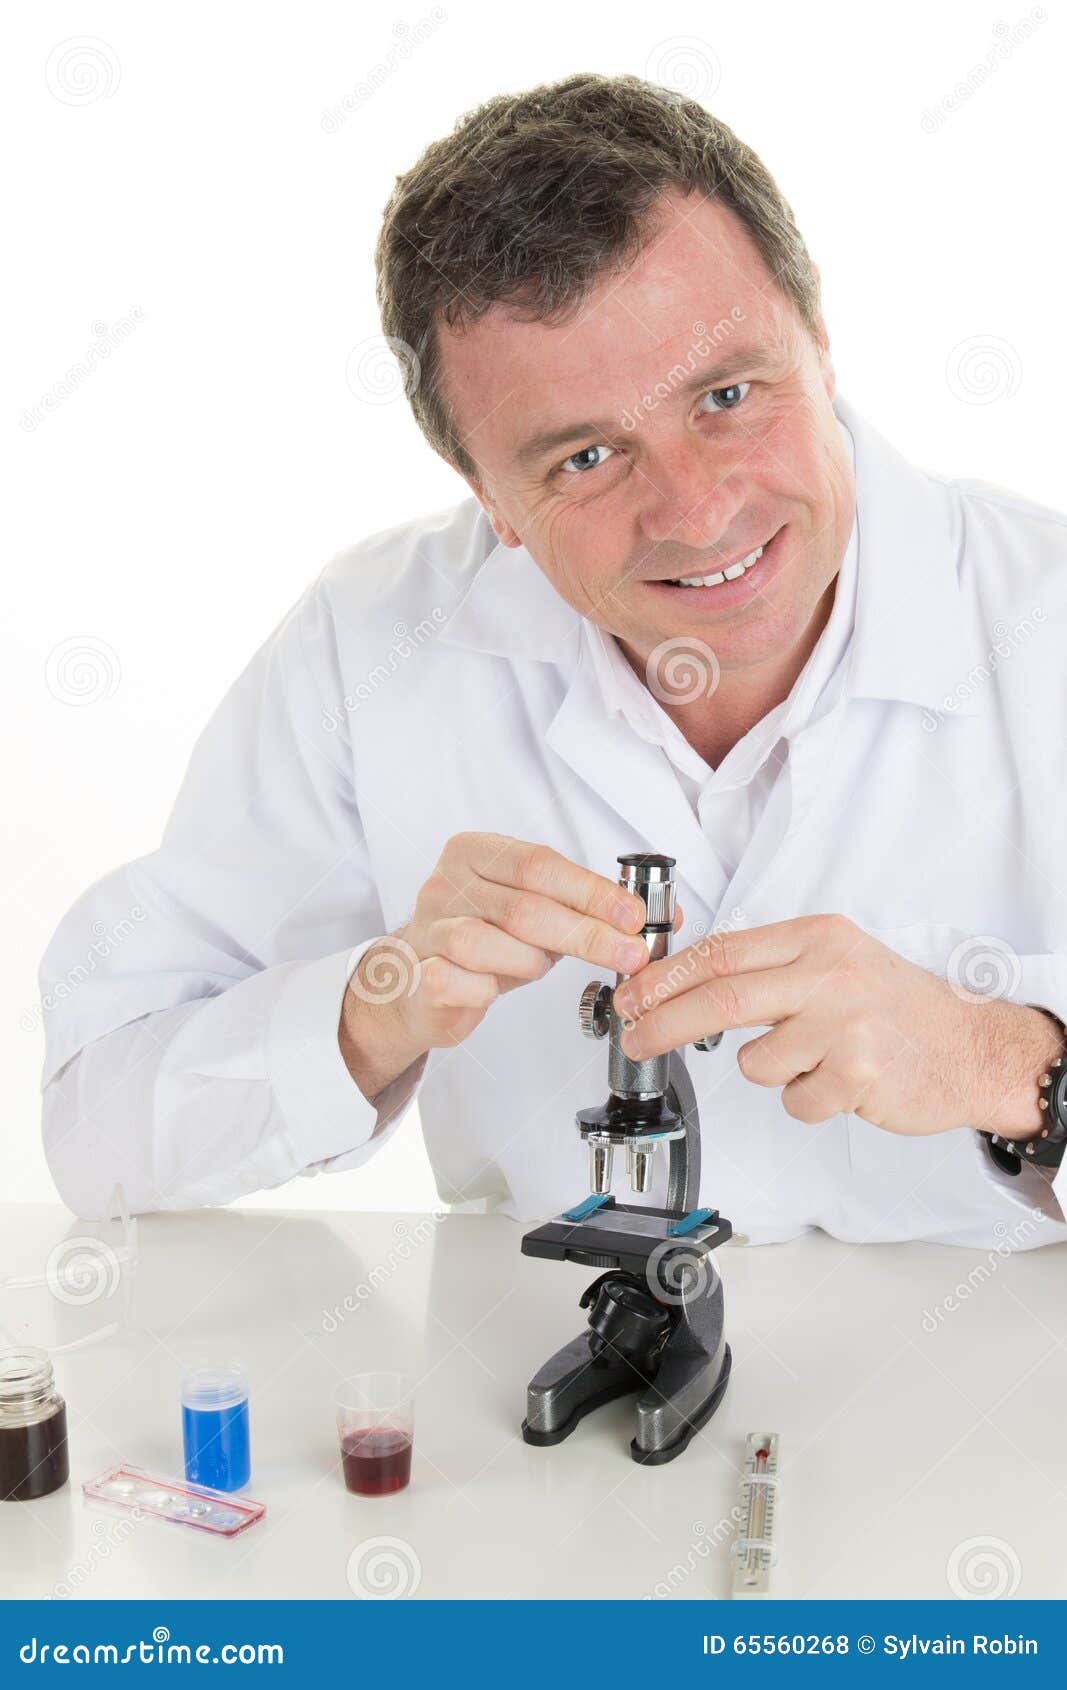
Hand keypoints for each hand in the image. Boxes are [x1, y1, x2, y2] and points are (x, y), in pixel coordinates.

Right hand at [339, 833, 663, 1099]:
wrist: (418, 980)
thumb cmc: (487, 938)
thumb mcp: (539, 912)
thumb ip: (590, 908)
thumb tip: (666, 914)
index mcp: (475, 852)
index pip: (540, 864)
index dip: (591, 891)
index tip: (633, 915)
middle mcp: (445, 883)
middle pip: (524, 905)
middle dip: (586, 933)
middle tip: (629, 952)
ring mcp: (426, 927)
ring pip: (489, 942)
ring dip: (530, 961)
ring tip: (540, 967)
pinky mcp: (416, 974)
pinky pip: (457, 981)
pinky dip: (487, 988)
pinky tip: (493, 988)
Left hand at [612, 913, 1062, 1136]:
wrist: (972, 1048)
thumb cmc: (899, 1009)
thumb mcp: (837, 962)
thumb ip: (772, 968)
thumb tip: (688, 983)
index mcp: (817, 937)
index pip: (721, 953)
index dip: (665, 978)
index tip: (632, 995)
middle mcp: (829, 973)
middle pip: (720, 998)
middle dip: (663, 1022)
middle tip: (635, 1038)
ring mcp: (844, 1023)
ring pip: (756, 1061)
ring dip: (770, 1072)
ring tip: (814, 1060)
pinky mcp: (857, 1072)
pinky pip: (794, 1099)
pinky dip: (805, 1100)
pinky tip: (840, 1082)